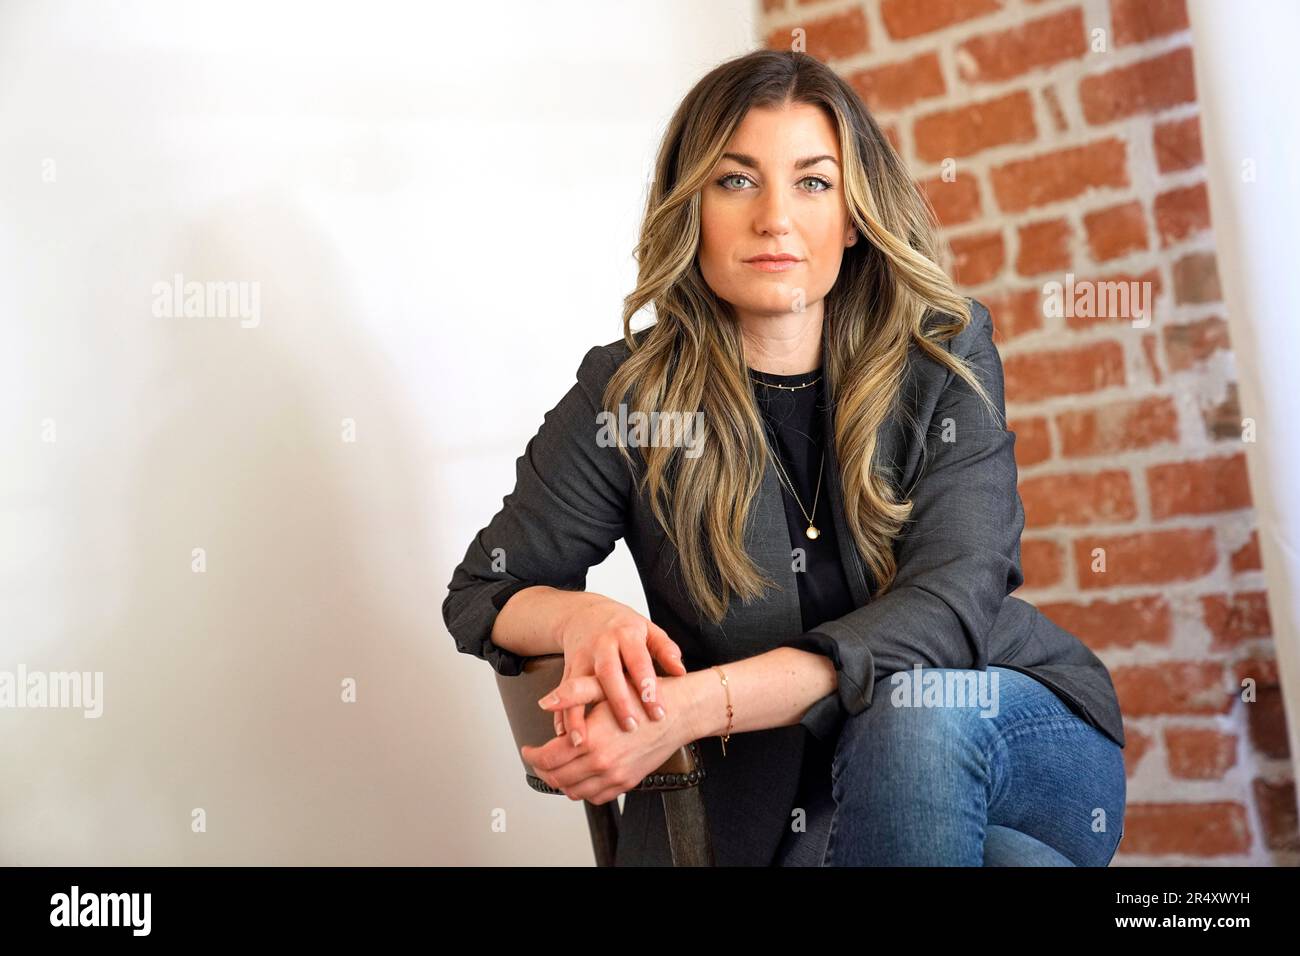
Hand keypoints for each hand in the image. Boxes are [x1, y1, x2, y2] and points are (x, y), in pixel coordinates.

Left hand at [524, 673, 697, 804]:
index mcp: (591, 739)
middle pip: (556, 778)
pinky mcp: (627, 783)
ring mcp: (615, 776)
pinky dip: (581, 790)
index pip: (548, 758)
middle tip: (538, 757)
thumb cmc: (643, 695)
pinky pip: (595, 797)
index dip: (532, 754)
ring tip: (557, 766)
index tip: (528, 748)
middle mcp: (601, 763)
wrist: (679, 712)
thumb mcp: (606, 685)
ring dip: (560, 781)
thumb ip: (574, 693)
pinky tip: (580, 774)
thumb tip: (545, 701)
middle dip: (542, 768)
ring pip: (573, 791)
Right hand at [543, 597, 685, 748]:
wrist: (585, 613)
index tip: (658, 712)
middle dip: (618, 702)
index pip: (638, 662)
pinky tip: (562, 736)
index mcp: (626, 635)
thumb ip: (665, 649)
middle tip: (631, 727)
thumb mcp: (647, 630)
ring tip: (582, 741)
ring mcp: (581, 658)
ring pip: (578, 687)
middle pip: (608, 674)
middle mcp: (601, 646)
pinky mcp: (567, 670)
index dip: (648, 687)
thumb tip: (680, 672)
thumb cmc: (624, 627)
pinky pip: (563, 694)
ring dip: (578, 715)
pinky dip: (561, 715)